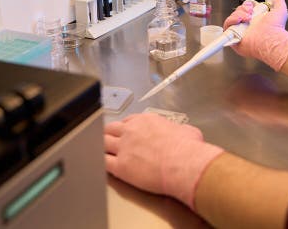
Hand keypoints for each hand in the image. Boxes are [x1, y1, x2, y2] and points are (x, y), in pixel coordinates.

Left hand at [104, 113, 223, 209]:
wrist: (184, 163)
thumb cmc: (189, 149)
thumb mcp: (189, 131)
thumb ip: (181, 131)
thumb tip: (187, 134)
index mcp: (147, 121)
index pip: (128, 121)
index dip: (124, 127)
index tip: (124, 131)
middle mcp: (133, 131)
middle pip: (111, 129)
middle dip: (109, 133)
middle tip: (107, 138)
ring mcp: (125, 147)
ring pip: (103, 142)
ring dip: (101, 145)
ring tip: (99, 149)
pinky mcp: (121, 166)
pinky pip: (103, 162)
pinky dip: (100, 161)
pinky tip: (98, 164)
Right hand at [222, 0, 287, 70]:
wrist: (270, 39)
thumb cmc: (275, 28)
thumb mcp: (280, 12)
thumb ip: (279, 4)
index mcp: (256, 22)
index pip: (245, 11)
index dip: (246, 6)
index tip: (251, 6)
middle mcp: (247, 28)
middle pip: (237, 13)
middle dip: (242, 9)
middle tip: (250, 12)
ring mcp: (240, 33)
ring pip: (231, 19)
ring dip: (237, 15)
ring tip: (246, 18)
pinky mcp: (233, 39)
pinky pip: (226, 28)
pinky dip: (231, 21)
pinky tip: (239, 21)